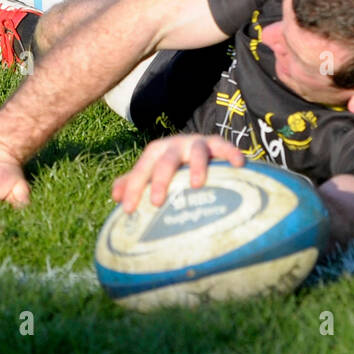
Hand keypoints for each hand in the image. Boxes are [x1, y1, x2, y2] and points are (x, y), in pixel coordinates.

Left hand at [111, 133, 245, 212]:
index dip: (133, 188)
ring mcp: (197, 143)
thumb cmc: (172, 167)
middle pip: (166, 160)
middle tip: (158, 202)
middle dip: (160, 180)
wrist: (198, 146)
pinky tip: (239, 164)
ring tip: (196, 185)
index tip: (128, 210)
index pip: (141, 170)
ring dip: (195, 166)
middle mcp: (175, 145)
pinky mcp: (217, 144)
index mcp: (156, 153)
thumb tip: (115, 196)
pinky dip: (231, 153)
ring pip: (196, 151)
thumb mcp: (152, 172)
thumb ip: (133, 182)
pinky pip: (225, 147)